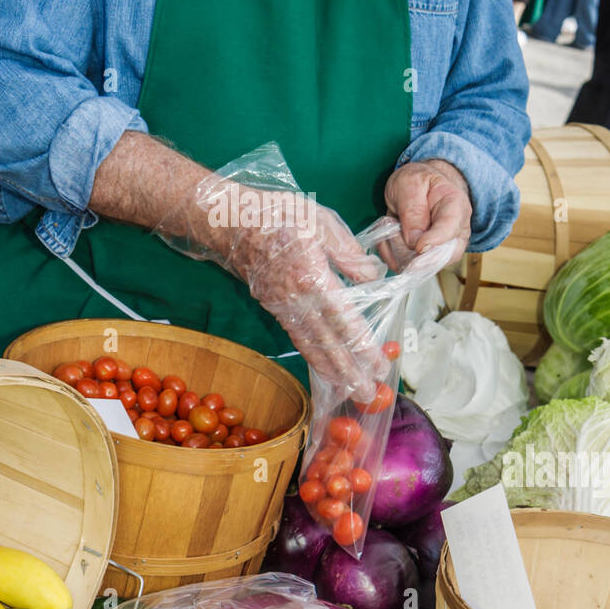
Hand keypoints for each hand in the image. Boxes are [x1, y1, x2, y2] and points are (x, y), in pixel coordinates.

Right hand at [220, 189, 388, 400]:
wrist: (229, 221)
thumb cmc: (276, 214)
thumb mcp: (320, 221)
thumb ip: (348, 253)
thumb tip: (372, 276)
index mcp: (312, 277)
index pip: (343, 320)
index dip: (363, 346)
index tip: (380, 362)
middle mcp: (295, 300)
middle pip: (328, 343)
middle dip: (350, 372)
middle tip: (370, 394)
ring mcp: (281, 307)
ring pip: (311, 346)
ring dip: (332, 371)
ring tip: (351, 391)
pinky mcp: (273, 307)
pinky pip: (297, 338)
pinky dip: (313, 357)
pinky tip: (325, 367)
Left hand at [383, 159, 471, 265]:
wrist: (420, 185)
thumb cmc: (419, 181)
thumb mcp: (410, 183)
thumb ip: (412, 210)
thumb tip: (414, 242)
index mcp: (456, 207)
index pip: (450, 230)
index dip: (434, 241)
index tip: (417, 246)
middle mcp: (454, 232)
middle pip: (439, 257)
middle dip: (410, 251)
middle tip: (392, 229)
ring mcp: (442, 248)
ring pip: (421, 267)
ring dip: (397, 252)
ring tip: (389, 228)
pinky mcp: (427, 257)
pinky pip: (408, 267)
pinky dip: (391, 256)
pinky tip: (387, 238)